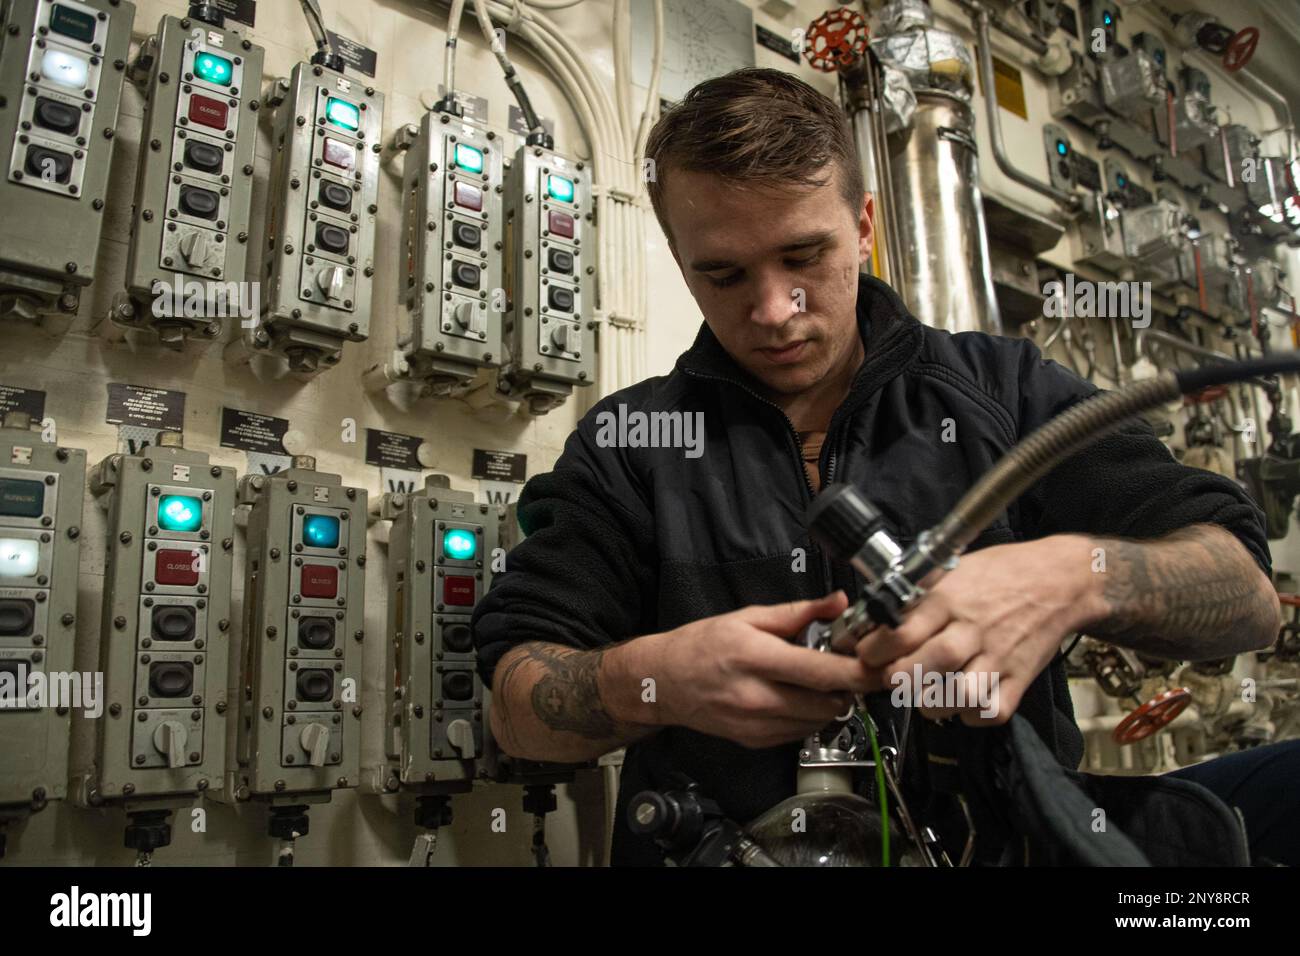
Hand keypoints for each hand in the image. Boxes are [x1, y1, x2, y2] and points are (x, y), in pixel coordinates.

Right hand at [645, 591, 874, 748]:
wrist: (663, 682)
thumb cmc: (701, 645)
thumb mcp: (748, 616)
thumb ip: (797, 612)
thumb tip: (837, 602)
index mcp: (756, 657)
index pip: (820, 672)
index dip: (857, 672)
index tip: (879, 666)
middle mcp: (757, 695)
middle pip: (827, 703)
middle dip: (849, 689)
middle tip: (851, 671)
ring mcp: (756, 723)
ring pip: (818, 721)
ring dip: (831, 704)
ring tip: (820, 683)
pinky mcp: (756, 740)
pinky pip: (800, 733)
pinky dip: (809, 717)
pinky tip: (797, 698)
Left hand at [850, 535, 1097, 724]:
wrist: (1061, 580)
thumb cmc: (1003, 572)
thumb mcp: (953, 570)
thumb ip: (917, 594)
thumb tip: (875, 614)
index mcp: (951, 598)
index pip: (902, 630)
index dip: (875, 649)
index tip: (866, 654)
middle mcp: (974, 629)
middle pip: (928, 665)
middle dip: (899, 679)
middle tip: (891, 678)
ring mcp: (999, 656)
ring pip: (959, 696)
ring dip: (933, 703)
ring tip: (925, 693)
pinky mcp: (1021, 678)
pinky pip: (992, 710)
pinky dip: (971, 714)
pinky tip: (961, 701)